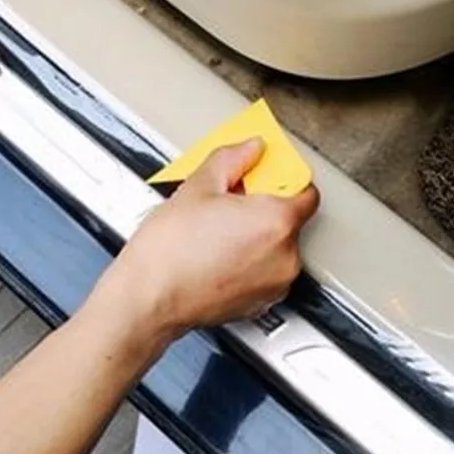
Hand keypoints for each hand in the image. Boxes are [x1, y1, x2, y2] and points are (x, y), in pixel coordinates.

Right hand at [94, 138, 318, 341]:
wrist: (148, 298)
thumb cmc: (169, 251)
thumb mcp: (198, 187)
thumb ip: (232, 159)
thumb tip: (249, 149)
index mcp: (276, 221)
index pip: (305, 191)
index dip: (283, 180)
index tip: (265, 177)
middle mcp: (285, 256)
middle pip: (288, 220)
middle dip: (263, 210)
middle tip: (229, 206)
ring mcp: (275, 284)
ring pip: (276, 249)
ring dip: (257, 238)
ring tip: (218, 235)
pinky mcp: (261, 304)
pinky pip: (265, 274)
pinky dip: (250, 264)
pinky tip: (219, 257)